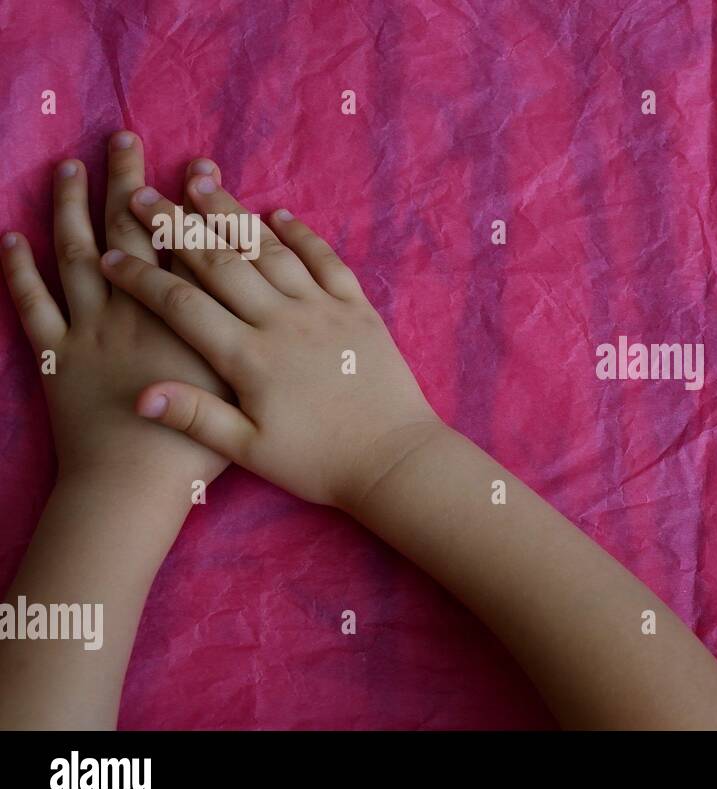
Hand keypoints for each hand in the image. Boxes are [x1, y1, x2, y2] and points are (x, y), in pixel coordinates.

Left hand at [2, 133, 227, 485]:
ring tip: (67, 166)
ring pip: (77, 255)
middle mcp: (138, 314)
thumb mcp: (249, 402)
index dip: (191, 205)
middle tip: (124, 139)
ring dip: (70, 207)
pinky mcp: (58, 357)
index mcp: (189, 322)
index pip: (189, 248)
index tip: (194, 169)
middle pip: (132, 235)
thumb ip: (256, 350)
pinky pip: (32, 305)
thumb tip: (265, 299)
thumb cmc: (199, 455)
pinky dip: (18, 270)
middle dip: (128, 184)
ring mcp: (93, 332)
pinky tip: (11, 237)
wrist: (135, 490)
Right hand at [99, 178, 442, 507]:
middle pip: (219, 262)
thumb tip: (140, 394)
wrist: (394, 459)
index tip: (109, 257)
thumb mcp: (251, 450)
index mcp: (248, 358)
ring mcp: (323, 310)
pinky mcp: (359, 310)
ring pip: (269, 251)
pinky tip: (277, 214)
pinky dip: (300, 234)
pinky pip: (326, 260)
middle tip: (142, 195)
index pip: (181, 305)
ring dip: (232, 215)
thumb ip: (196, 417)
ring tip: (201, 183)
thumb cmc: (320, 462)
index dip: (142, 279)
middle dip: (176, 226)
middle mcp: (283, 322)